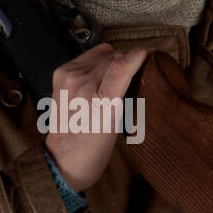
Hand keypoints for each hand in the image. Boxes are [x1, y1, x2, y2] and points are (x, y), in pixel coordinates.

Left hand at [43, 42, 148, 192]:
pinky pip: (87, 56)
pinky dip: (98, 61)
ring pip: (102, 53)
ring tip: (117, 75)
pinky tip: (101, 74)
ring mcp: (69, 77)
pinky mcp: (60, 74)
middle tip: (136, 70)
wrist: (63, 159)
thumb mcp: (118, 123)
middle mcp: (82, 85)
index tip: (152, 53)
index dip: (140, 54)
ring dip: (113, 60)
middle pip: (114, 56)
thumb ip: (125, 92)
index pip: (122, 64)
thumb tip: (136, 68)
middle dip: (128, 60)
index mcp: (101, 102)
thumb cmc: (95, 148)